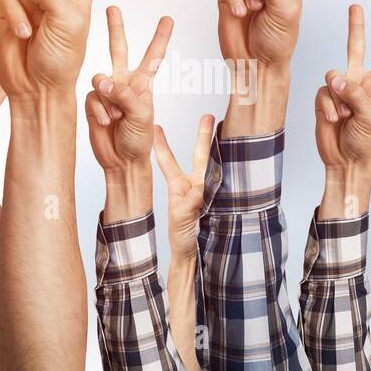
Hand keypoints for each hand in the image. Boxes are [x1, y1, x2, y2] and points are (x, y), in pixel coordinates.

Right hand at [85, 7, 172, 170]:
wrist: (121, 161)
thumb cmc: (139, 141)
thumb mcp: (141, 115)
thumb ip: (124, 95)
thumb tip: (103, 81)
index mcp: (143, 83)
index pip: (153, 55)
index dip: (160, 37)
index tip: (168, 19)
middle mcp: (125, 82)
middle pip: (119, 49)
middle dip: (116, 29)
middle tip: (112, 8)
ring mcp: (108, 92)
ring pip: (100, 79)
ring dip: (107, 100)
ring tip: (115, 118)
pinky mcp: (94, 103)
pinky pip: (92, 98)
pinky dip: (98, 110)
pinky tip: (104, 122)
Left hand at [152, 115, 213, 260]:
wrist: (191, 254)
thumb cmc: (182, 235)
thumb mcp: (178, 216)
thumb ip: (187, 202)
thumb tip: (199, 191)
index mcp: (180, 187)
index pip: (170, 161)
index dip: (162, 145)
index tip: (157, 127)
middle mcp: (195, 187)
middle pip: (201, 157)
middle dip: (204, 136)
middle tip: (208, 116)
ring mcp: (205, 195)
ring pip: (210, 169)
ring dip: (210, 150)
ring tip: (213, 127)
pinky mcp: (209, 206)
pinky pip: (206, 195)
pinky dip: (202, 193)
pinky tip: (204, 186)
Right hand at [314, 4, 370, 170]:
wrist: (344, 159)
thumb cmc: (365, 140)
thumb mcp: (370, 118)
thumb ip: (356, 96)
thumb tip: (337, 78)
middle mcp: (358, 81)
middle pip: (355, 48)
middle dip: (355, 27)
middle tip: (355, 6)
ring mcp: (340, 89)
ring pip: (333, 75)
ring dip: (339, 97)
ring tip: (346, 115)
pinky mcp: (324, 97)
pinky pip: (322, 93)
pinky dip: (328, 107)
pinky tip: (334, 120)